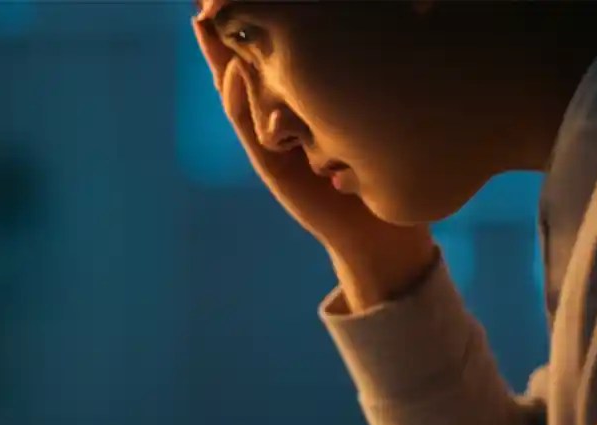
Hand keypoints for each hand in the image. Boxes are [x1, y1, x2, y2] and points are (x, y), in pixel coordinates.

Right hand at [192, 17, 436, 309]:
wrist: (378, 231)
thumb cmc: (384, 169)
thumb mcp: (371, 117)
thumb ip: (363, 84)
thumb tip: (392, 24)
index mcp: (301, 96)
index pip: (271, 45)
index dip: (255, 16)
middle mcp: (278, 113)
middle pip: (243, 59)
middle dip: (225, 27)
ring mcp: (268, 138)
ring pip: (236, 88)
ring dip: (219, 55)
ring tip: (204, 21)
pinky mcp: (269, 164)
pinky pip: (248, 124)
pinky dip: (240, 96)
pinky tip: (235, 69)